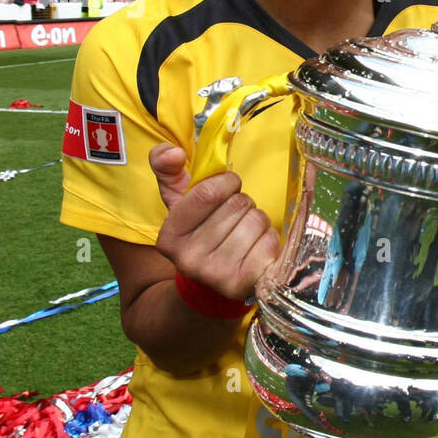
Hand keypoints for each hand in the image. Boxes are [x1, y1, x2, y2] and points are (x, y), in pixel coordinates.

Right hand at [150, 143, 280, 301]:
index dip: (227, 182)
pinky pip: (271, 241)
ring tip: (246, 232)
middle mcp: (188, 260)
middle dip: (244, 202)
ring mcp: (216, 275)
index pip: (208, 192)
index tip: (229, 186)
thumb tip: (173, 152)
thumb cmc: (200, 231)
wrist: (212, 285)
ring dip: (258, 220)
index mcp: (169, 237)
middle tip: (236, 216)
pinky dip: (270, 238)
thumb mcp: (177, 199)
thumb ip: (166, 167)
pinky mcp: (244, 284)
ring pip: (257, 221)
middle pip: (237, 205)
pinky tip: (257, 247)